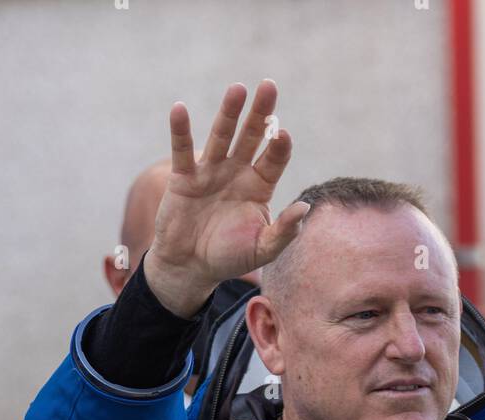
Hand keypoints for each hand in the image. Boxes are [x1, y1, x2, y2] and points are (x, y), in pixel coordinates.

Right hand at [144, 79, 310, 316]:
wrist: (191, 267)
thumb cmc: (229, 258)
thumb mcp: (262, 250)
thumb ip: (284, 232)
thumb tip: (305, 208)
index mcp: (259, 186)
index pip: (274, 159)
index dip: (279, 146)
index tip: (283, 135)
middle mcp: (237, 172)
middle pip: (251, 136)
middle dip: (260, 113)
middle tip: (269, 86)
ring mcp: (210, 171)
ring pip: (221, 136)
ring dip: (229, 112)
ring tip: (238, 89)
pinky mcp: (184, 177)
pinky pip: (182, 150)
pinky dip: (180, 130)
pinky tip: (179, 110)